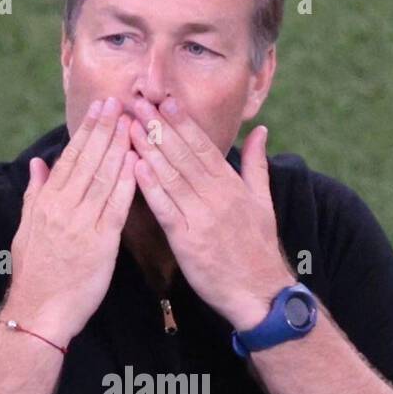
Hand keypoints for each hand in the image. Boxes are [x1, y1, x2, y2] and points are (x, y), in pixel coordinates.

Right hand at [6, 98, 137, 345]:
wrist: (38, 311)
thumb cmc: (35, 275)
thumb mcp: (26, 230)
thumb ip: (34, 194)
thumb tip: (37, 164)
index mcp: (46, 202)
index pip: (69, 158)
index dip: (86, 131)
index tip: (100, 108)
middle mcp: (62, 207)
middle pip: (87, 160)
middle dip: (105, 129)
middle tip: (121, 102)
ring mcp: (80, 224)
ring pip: (102, 177)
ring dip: (119, 147)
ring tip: (133, 122)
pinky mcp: (99, 243)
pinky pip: (114, 206)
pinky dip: (126, 182)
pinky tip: (138, 162)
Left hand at [127, 95, 293, 329]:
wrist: (260, 293)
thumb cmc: (258, 249)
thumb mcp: (263, 202)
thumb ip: (256, 165)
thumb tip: (260, 131)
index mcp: (232, 186)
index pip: (204, 147)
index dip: (183, 123)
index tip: (165, 100)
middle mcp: (217, 196)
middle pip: (184, 155)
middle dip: (159, 127)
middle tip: (138, 101)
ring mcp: (202, 217)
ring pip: (172, 176)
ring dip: (149, 149)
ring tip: (129, 126)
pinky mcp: (188, 240)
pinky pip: (166, 208)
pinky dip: (151, 186)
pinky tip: (135, 167)